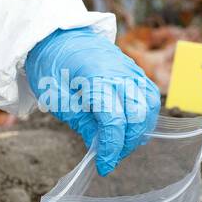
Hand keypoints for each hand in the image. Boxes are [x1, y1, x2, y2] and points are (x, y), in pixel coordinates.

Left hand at [25, 26, 160, 174]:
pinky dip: (145, 115)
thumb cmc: (52, 65)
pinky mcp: (135, 71)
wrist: (58, 35)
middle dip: (126, 143)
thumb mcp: (55, 96)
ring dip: (138, 131)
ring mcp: (131, 70)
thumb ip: (80, 120)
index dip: (110, 148)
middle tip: (110, 157)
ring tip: (120, 144)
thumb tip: (99, 144)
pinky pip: (149, 96)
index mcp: (96, 77)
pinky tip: (130, 127)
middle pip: (137, 116)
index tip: (103, 165)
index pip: (114, 121)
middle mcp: (120, 73)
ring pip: (149, 107)